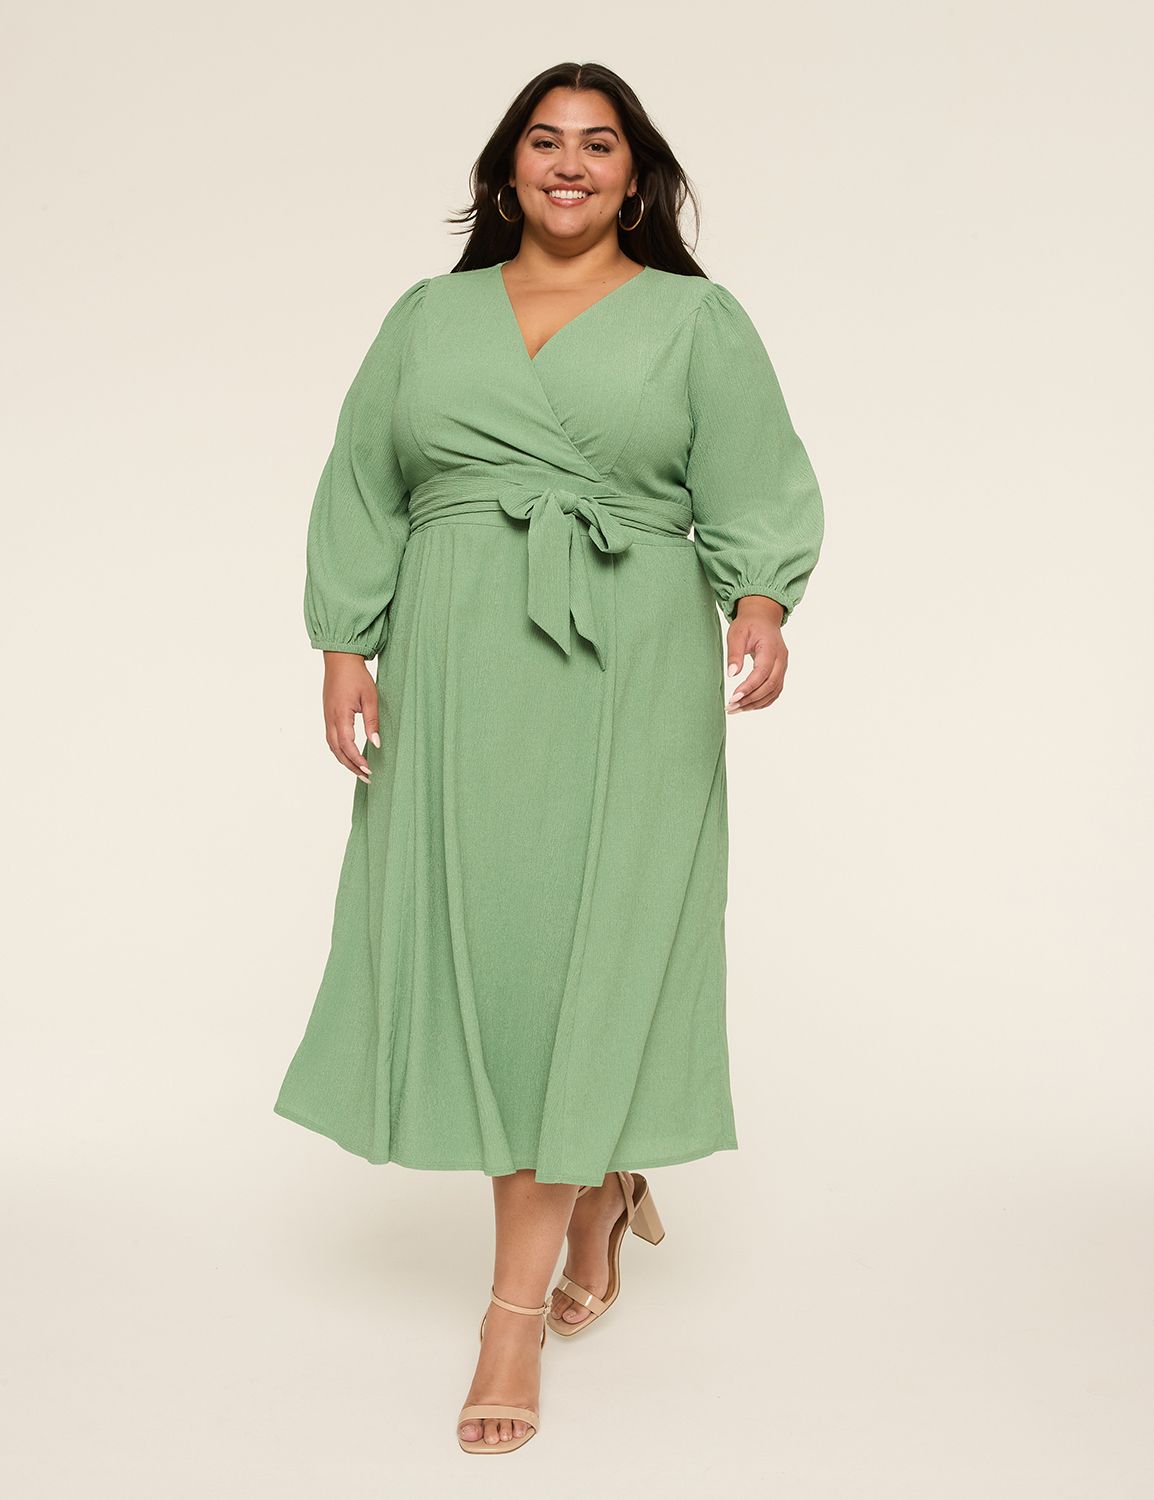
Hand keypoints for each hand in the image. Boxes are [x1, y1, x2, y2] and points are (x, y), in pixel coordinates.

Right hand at [321, 652, 379, 781]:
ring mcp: (327, 717)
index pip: (347, 745)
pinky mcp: (328, 715)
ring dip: (344, 760)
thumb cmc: (356, 676)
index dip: (358, 760)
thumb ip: (372, 722)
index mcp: (340, 715)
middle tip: (366, 777)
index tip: (369, 770)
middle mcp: (330, 719)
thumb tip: (376, 743)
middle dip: (351, 766)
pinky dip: (340, 750)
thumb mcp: (370, 698)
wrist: (340, 660)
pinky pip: (331, 738)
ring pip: (333, 746)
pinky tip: (349, 754)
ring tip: (359, 770)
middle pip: (337, 751)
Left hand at [725, 597, 786, 711]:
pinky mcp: (780, 672)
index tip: (734, 697)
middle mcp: (781, 659)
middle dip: (750, 699)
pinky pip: (774, 691)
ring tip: (736, 709)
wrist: (763, 618)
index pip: (763, 672)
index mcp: (771, 648)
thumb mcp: (736, 633)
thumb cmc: (749, 624)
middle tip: (731, 706)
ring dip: (755, 703)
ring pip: (773, 692)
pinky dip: (762, 701)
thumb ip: (735, 653)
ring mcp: (783, 667)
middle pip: (770, 685)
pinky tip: (747, 705)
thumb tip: (732, 674)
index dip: (749, 687)